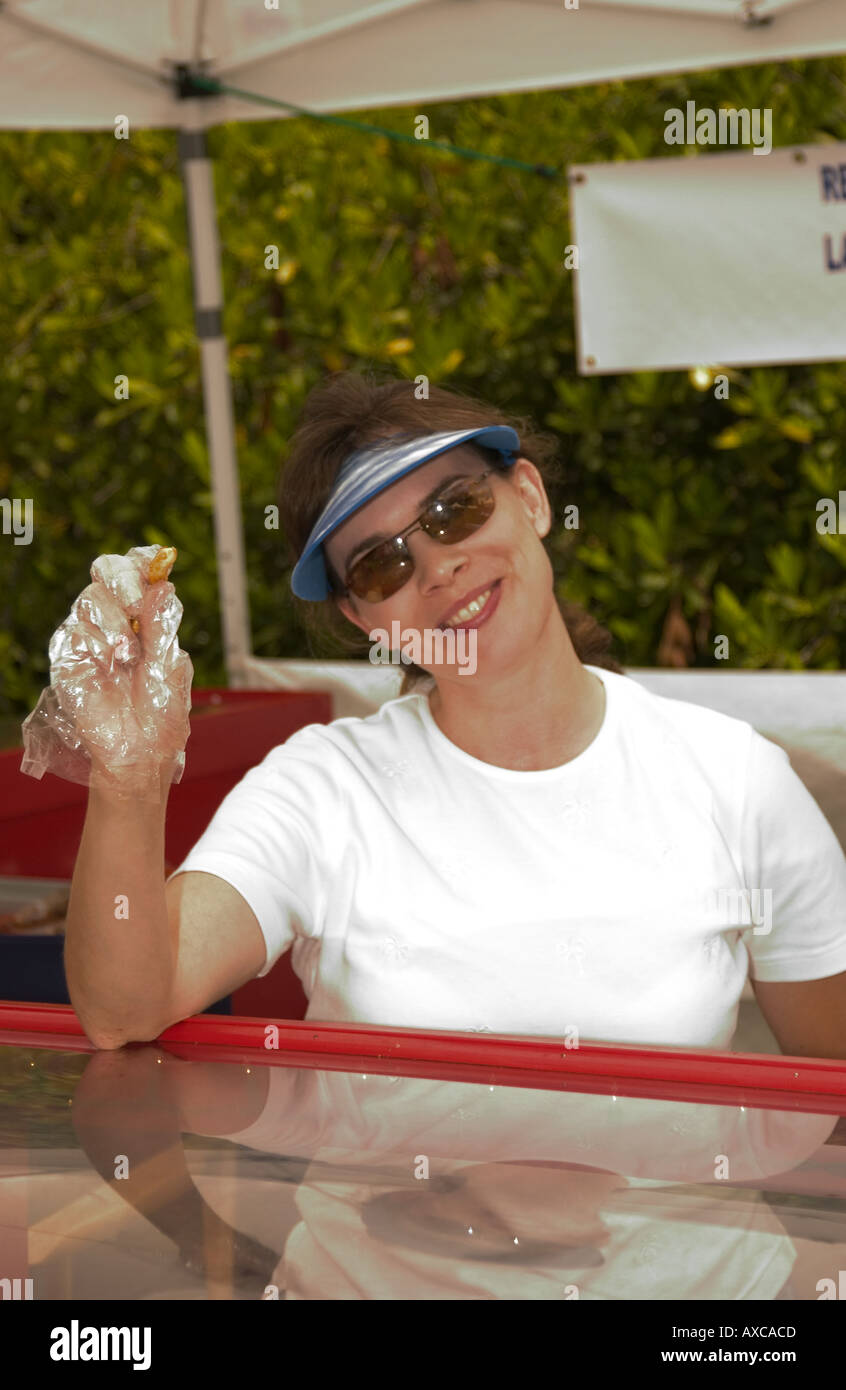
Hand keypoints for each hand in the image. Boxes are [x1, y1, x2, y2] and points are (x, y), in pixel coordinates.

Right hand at [21, 545, 192, 799]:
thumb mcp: (171, 666)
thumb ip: (163, 626)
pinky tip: (110, 662)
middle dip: (124, 581)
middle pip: (107, 573)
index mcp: (146, 617)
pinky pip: (74, 630)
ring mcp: (91, 636)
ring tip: (129, 652)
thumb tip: (164, 586)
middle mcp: (117, 620)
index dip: (143, 561)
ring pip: (90, 599)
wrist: (141, 752)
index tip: (155, 561)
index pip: (138, 573)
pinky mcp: (69, 657)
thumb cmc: (162, 713)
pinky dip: (95, 641)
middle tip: (137, 604)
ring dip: (113, 620)